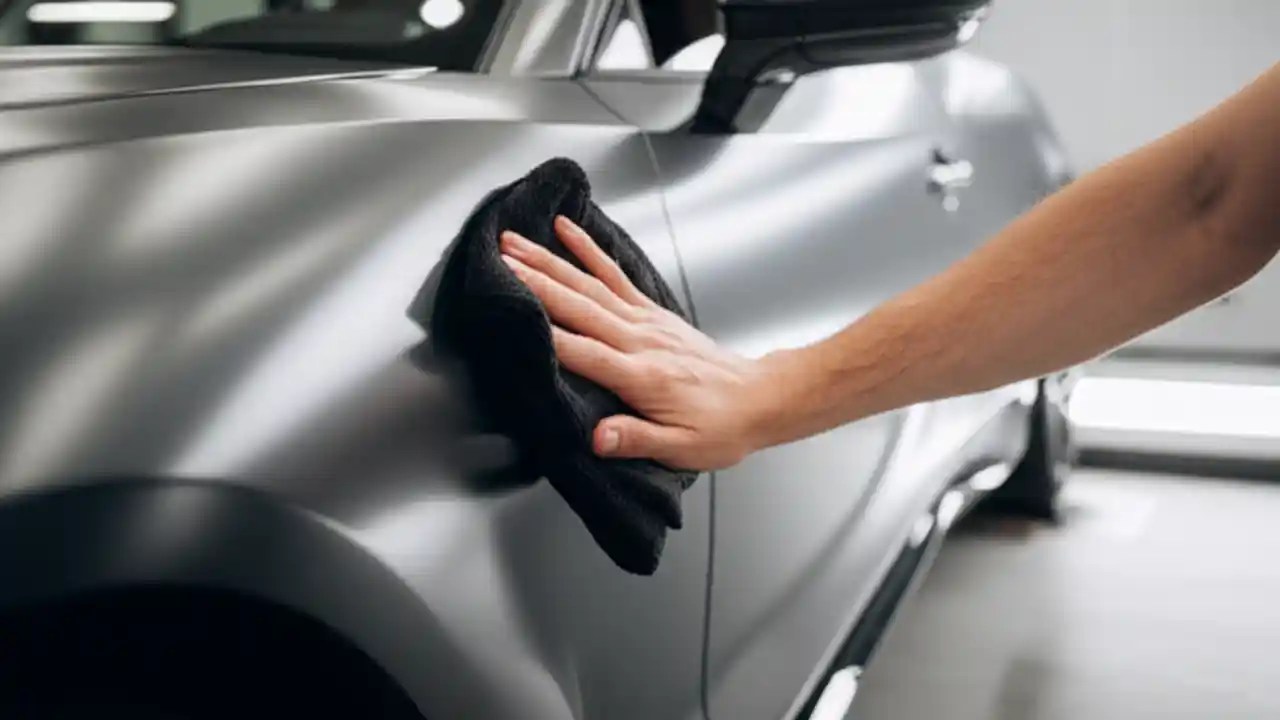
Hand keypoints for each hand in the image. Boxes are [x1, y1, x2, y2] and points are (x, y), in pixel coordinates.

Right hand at [499, 216, 776, 469]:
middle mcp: (641, 340)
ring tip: (515, 242)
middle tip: (501, 260)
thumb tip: (597, 438)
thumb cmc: (720, 428)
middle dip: (537, 281)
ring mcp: (646, 321)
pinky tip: (568, 230)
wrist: (759, 400)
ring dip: (550, 260)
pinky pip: (615, 275)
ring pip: (590, 284)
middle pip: (579, 306)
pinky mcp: (652, 312)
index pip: (583, 352)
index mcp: (641, 376)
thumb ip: (636, 439)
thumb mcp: (681, 448)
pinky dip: (590, 249)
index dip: (546, 333)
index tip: (512, 311)